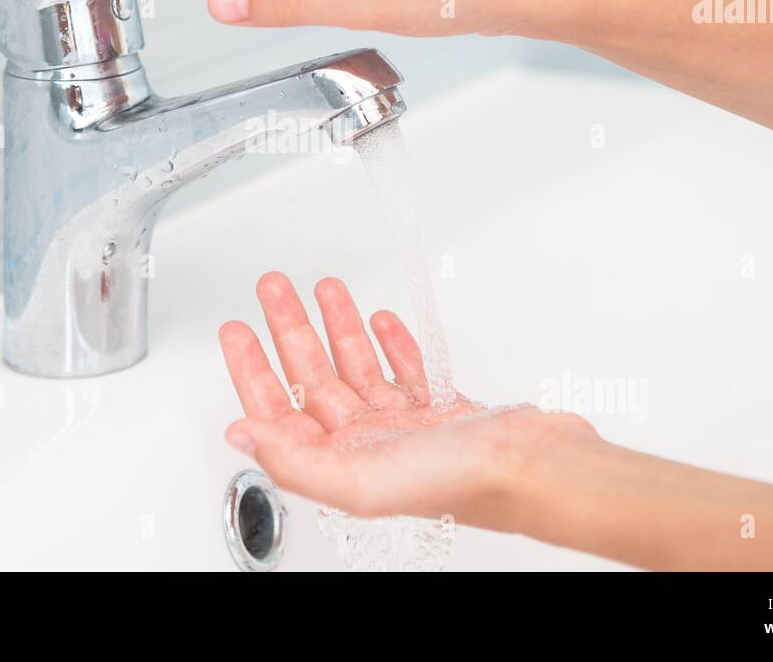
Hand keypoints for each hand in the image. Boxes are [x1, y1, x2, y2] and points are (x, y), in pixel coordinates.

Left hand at [218, 271, 600, 532]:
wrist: (536, 467)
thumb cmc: (459, 484)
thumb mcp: (360, 483)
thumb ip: (292, 462)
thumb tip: (239, 436)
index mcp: (342, 463)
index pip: (277, 410)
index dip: (251, 368)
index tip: (236, 329)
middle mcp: (367, 444)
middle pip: (312, 377)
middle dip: (289, 327)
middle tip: (272, 287)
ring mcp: (404, 425)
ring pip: (357, 365)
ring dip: (337, 325)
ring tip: (322, 286)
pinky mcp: (442, 409)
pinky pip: (406, 368)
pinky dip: (389, 342)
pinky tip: (377, 320)